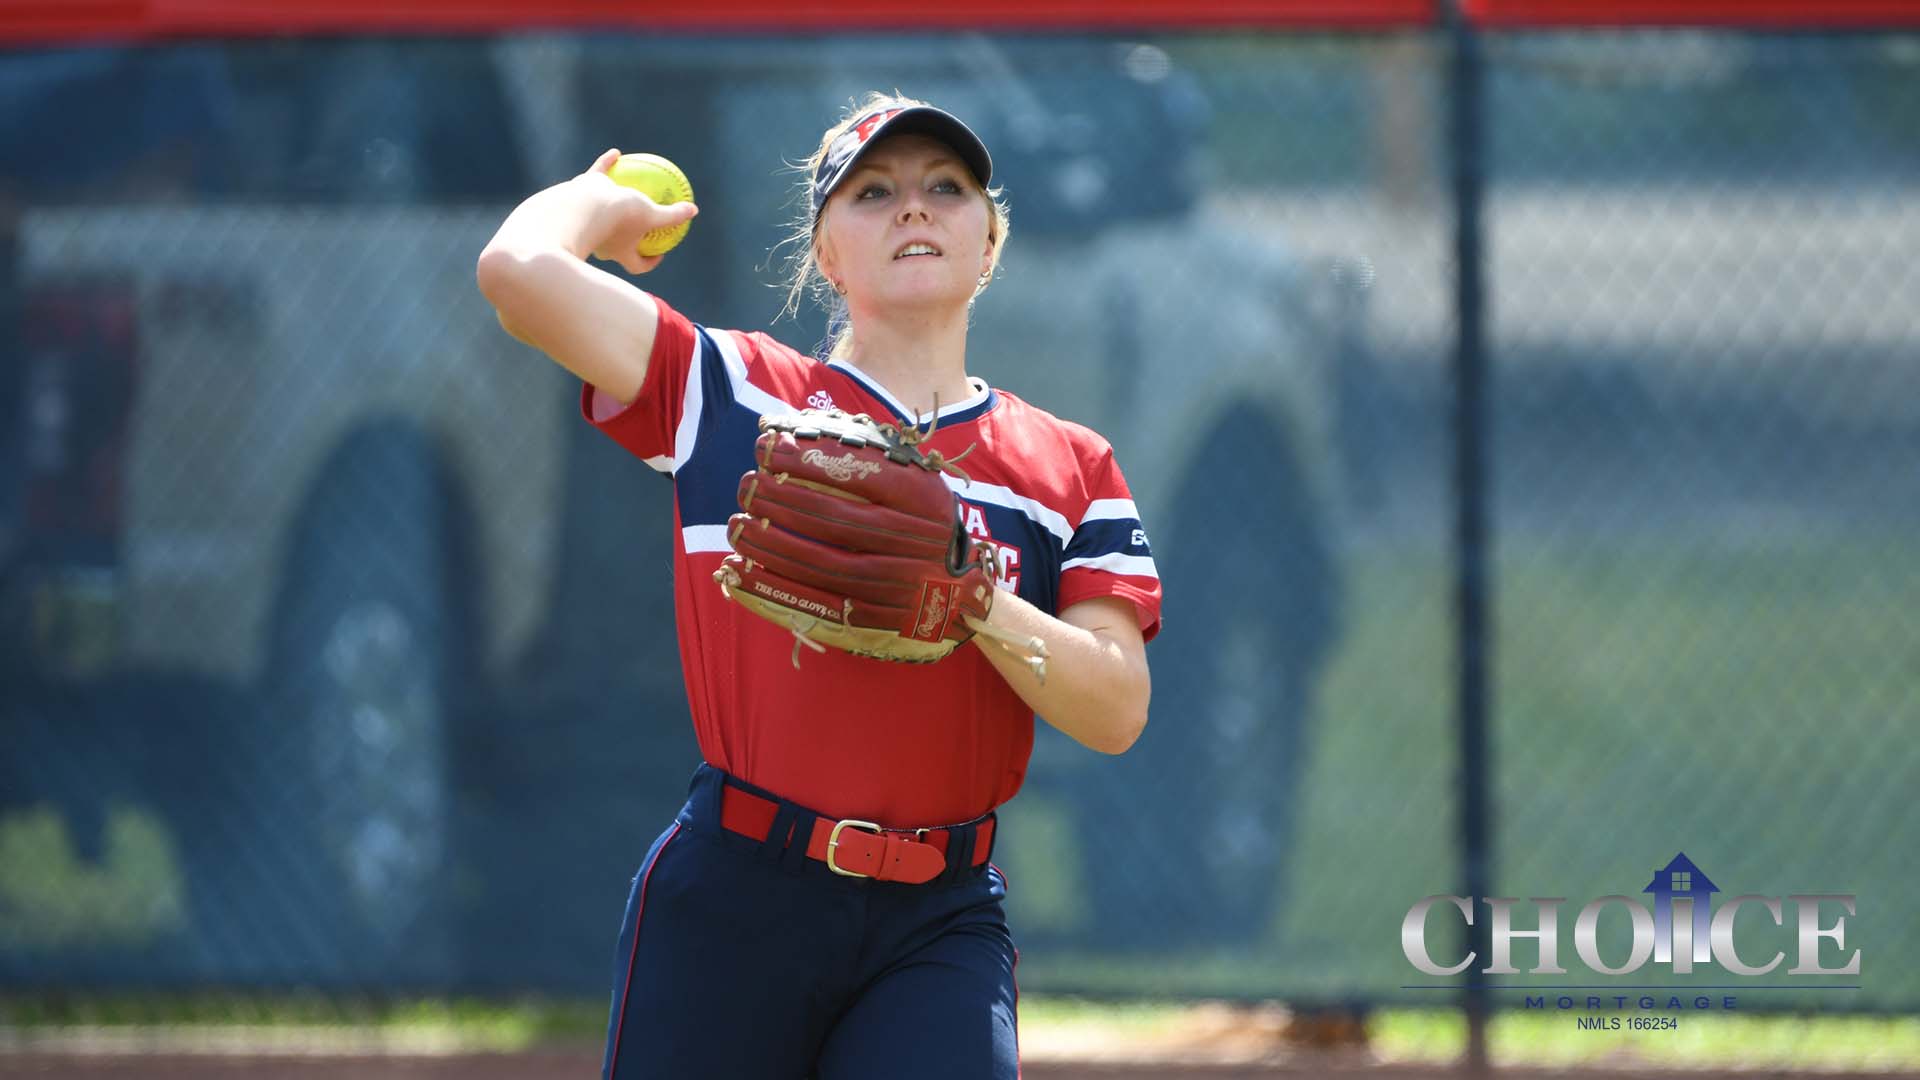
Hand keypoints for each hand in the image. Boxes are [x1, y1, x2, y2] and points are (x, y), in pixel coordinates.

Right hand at [579, 148, 697, 274]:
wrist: (575, 208)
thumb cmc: (616, 217)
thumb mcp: (649, 216)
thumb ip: (671, 216)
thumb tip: (693, 211)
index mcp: (619, 251)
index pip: (636, 264)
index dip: (648, 262)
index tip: (659, 253)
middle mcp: (601, 239)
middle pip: (617, 241)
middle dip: (629, 232)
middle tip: (643, 218)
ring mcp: (586, 219)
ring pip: (602, 209)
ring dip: (615, 200)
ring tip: (628, 183)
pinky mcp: (577, 197)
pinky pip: (595, 179)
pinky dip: (606, 165)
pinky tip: (617, 153)